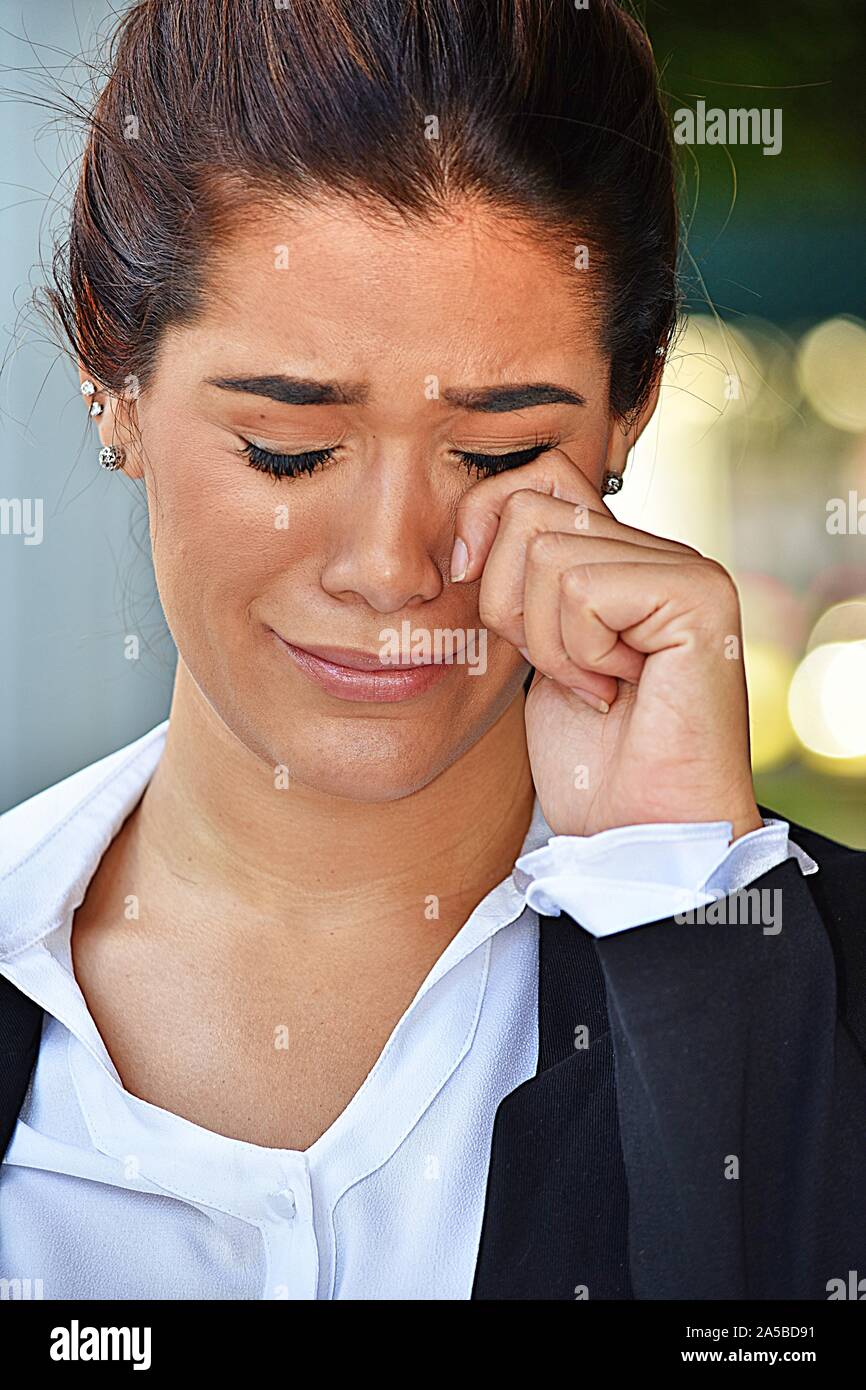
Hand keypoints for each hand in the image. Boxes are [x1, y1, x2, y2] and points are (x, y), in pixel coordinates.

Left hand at [450, 449, 763, 840]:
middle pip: (529, 506)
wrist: (636, 835)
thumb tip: (475, 530)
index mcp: (622, 558)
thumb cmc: (587, 762)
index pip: (538, 475)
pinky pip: (582, 588)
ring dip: (546, 642)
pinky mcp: (698, 596)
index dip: (485, 521)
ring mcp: (686, 568)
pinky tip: (615, 692)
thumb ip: (524, 582)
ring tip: (593, 687)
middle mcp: (660, 551)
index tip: (469, 585)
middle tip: (558, 667)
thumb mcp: (535, 653)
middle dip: (506, 600)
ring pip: (547, 550)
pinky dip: (577, 654)